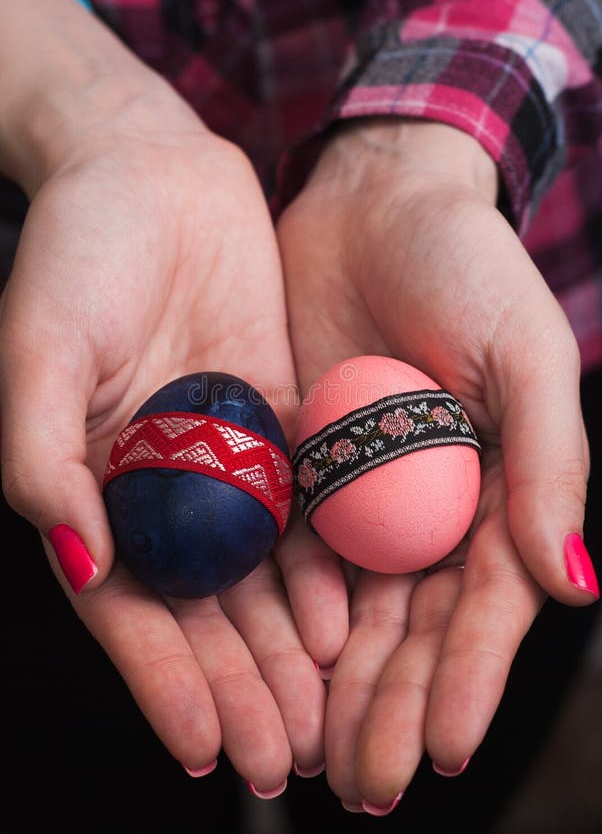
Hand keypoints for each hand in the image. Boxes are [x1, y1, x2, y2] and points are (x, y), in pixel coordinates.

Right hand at [0, 72, 324, 791]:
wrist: (150, 174)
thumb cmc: (76, 254)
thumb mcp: (38, 348)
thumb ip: (40, 460)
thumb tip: (78, 565)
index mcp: (94, 485)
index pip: (128, 607)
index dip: (163, 680)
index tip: (205, 748)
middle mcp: (163, 486)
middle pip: (204, 609)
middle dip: (240, 686)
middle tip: (285, 759)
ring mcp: (225, 456)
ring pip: (260, 574)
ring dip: (288, 648)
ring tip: (324, 717)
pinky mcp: (281, 418)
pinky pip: (305, 503)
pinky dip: (324, 564)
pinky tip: (350, 617)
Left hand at [276, 118, 596, 810]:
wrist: (373, 203)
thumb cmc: (465, 265)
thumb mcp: (525, 352)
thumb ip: (551, 462)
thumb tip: (575, 584)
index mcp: (498, 487)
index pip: (485, 602)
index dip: (467, 676)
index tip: (440, 745)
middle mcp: (432, 504)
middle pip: (415, 625)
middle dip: (392, 705)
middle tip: (363, 783)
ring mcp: (363, 491)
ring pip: (354, 609)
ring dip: (338, 686)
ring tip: (315, 758)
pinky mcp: (302, 465)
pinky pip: (294, 551)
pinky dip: (285, 614)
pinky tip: (270, 668)